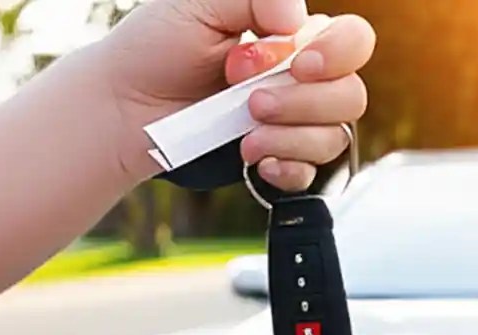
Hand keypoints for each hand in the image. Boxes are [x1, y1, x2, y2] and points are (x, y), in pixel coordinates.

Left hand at [99, 0, 373, 189]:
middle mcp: (303, 79)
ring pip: (334, 137)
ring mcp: (294, 122)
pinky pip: (310, 174)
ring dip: (290, 136)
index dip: (339, 54)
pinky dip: (286, 167)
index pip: (354, 40)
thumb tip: (296, 22)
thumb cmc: (156, 46)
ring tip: (245, 132)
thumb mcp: (195, 2)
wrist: (123, 106)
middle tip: (252, 100)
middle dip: (303, 102)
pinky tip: (254, 157)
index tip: (299, 63)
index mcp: (293, 36)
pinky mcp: (279, 158)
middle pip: (351, 96)